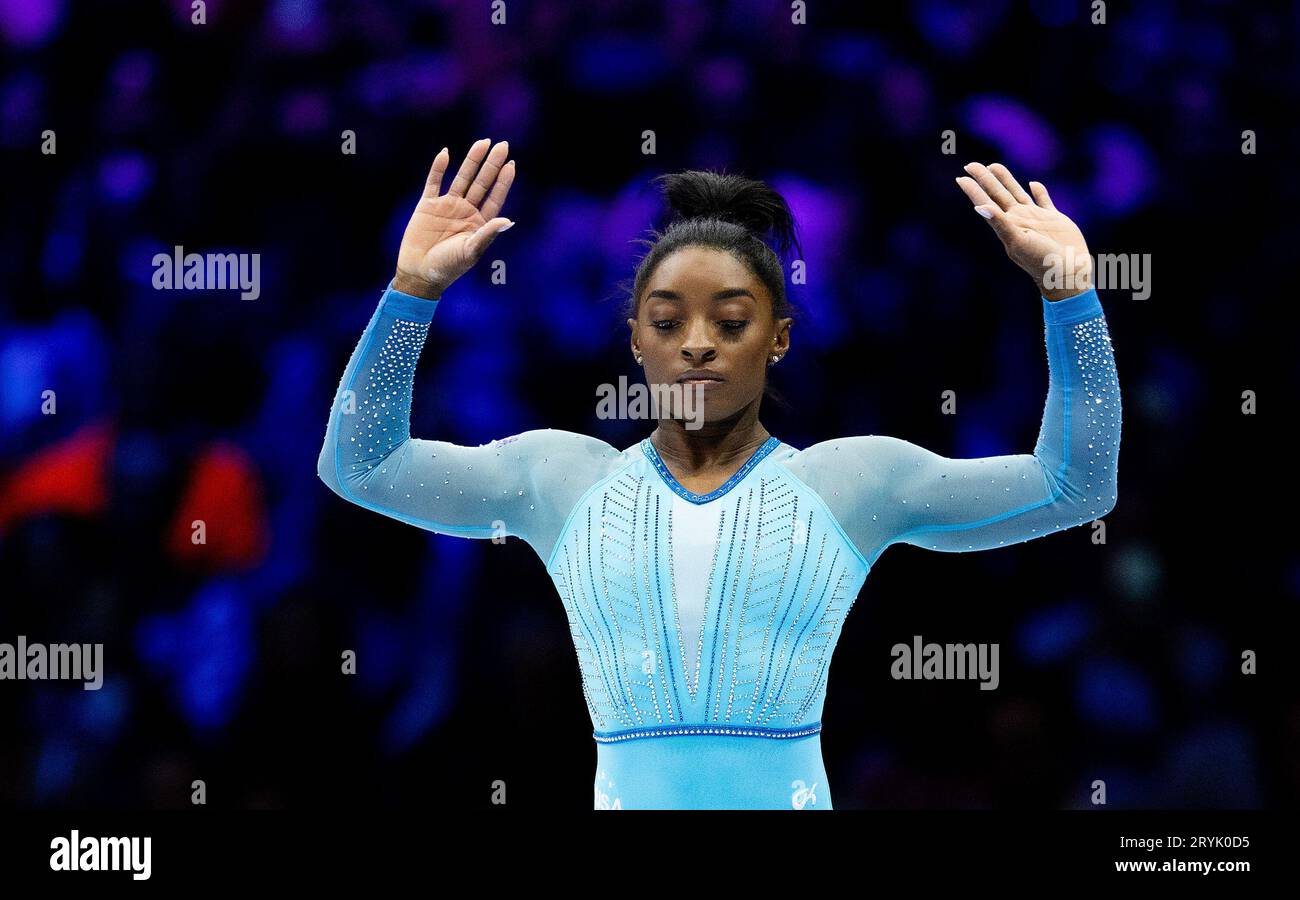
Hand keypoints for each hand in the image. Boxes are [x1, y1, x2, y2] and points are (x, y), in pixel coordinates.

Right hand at [393, 138, 515, 298]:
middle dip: (492, 164)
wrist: (419, 274)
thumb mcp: (471, 252)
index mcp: (479, 223)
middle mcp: (466, 211)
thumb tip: (507, 220)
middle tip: (503, 145)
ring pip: (462, 178)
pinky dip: (438, 168)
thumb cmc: (448, 267)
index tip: (512, 164)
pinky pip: (433, 182)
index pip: (495, 197)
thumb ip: (487, 234)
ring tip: (482, 142)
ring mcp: (447, 206)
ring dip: (471, 161)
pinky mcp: (427, 205)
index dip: (503, 182)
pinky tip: (446, 154)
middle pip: (481, 182)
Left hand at [955, 162, 1090, 301]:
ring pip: (1017, 193)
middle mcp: (1019, 219)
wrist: (1066, 271)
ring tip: (994, 166)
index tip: (961, 177)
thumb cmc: (1040, 260)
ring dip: (1006, 180)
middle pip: (999, 193)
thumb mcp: (1018, 241)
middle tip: (971, 164)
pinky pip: (1044, 200)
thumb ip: (1000, 223)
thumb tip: (980, 207)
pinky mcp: (1053, 219)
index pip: (987, 201)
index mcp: (1008, 224)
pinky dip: (1039, 191)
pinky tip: (1033, 184)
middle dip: (985, 179)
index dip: (974, 189)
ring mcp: (1035, 218)